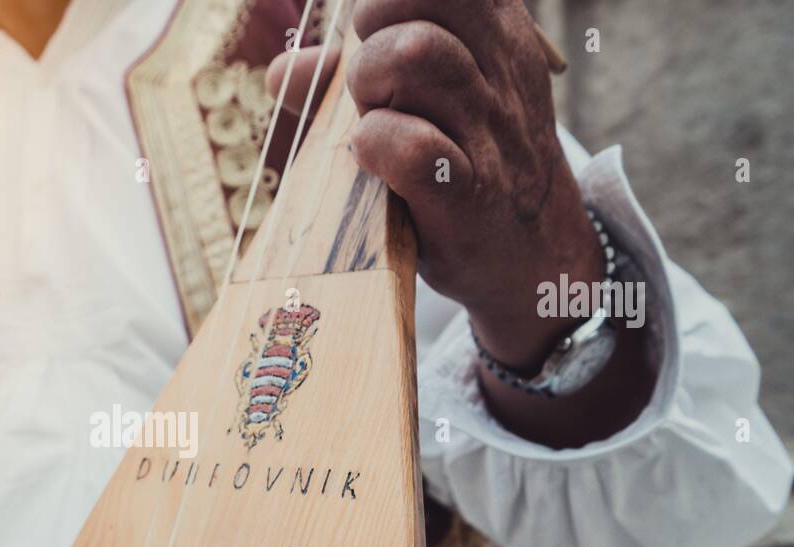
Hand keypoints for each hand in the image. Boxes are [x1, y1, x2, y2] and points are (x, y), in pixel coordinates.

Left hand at [269, 0, 603, 369]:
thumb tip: (284, 71)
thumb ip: (354, 76)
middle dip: (369, 43)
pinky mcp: (468, 195)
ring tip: (375, 124)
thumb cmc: (466, 161)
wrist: (533, 249)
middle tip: (372, 91)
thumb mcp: (431, 103)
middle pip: (412, 4)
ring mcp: (487, 132)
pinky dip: (375, 146)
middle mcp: (498, 70)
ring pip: (412, 56)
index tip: (375, 37)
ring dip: (368, 92)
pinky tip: (375, 160)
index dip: (385, 2)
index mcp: (496, 32)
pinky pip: (410, 146)